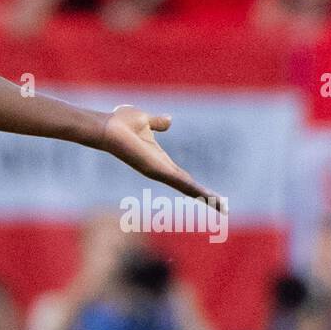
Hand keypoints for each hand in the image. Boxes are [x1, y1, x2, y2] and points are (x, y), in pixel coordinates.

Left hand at [94, 105, 223, 211]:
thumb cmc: (119, 124)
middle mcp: (161, 169)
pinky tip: (209, 198)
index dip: (197, 185)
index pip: (182, 176)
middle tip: (224, 209)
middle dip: (206, 197)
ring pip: (187, 187)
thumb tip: (169, 120)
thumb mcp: (146, 120)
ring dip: (206, 197)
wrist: (107, 127)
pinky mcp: (157, 171)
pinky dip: (196, 190)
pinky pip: (181, 182)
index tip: (211, 195)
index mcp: (160, 160)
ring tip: (223, 208)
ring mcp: (159, 172)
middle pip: (187, 186)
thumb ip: (158, 122)